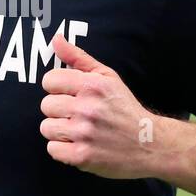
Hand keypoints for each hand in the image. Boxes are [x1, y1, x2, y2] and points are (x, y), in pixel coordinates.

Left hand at [39, 33, 162, 179]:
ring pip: (46, 128)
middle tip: (76, 114)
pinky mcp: (82, 156)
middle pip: (46, 105)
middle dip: (59, 110)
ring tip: (77, 130)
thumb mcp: (107, 77)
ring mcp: (84, 133)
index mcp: (92, 85)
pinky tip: (78, 144)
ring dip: (59, 130)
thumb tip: (56, 39)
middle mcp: (87, 108)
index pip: (49, 80)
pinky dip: (62, 149)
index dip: (57, 88)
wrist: (149, 143)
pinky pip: (52, 149)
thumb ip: (78, 58)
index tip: (69, 95)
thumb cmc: (124, 108)